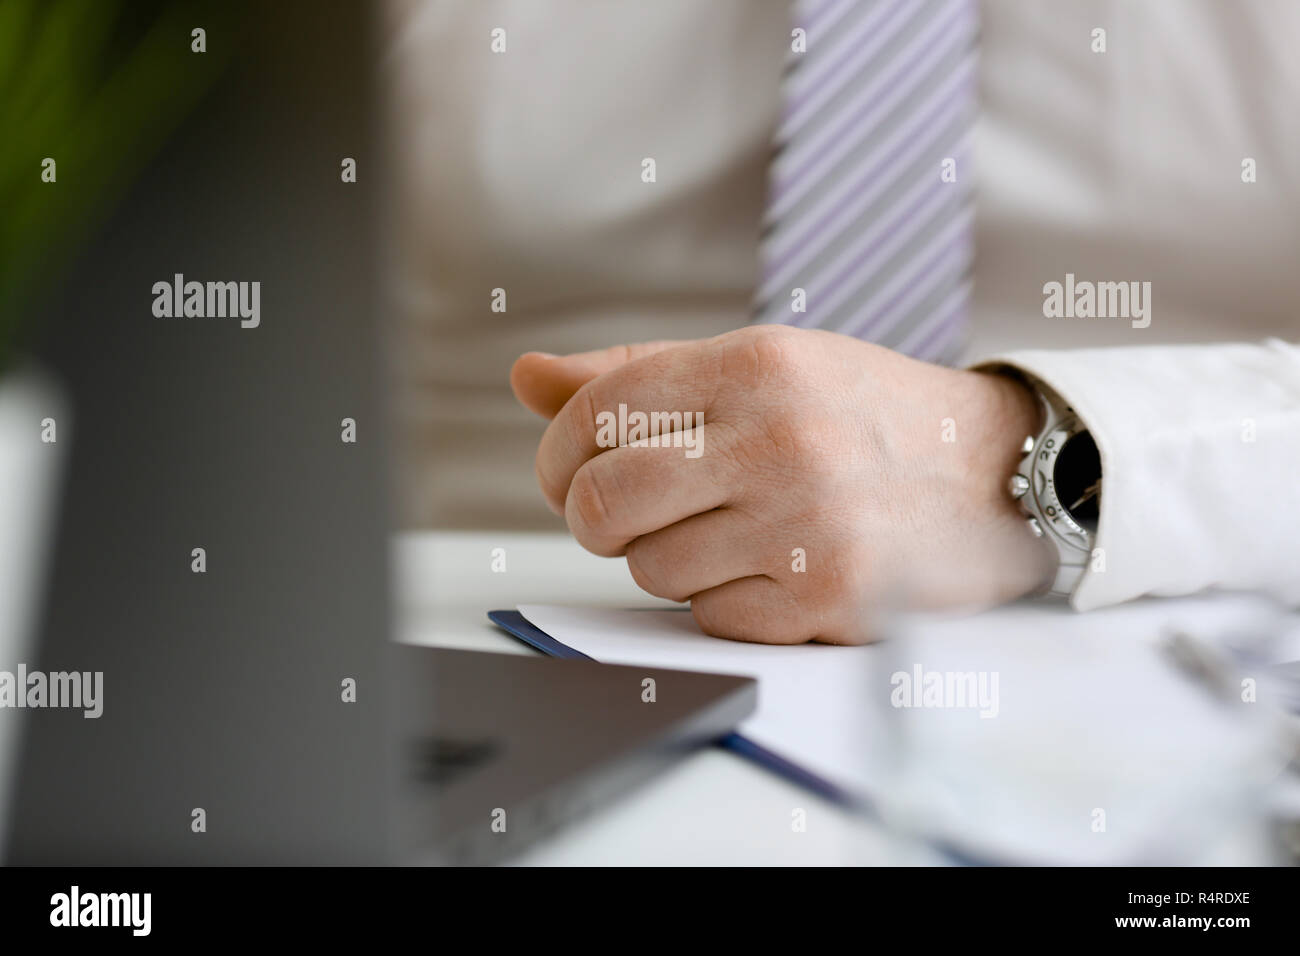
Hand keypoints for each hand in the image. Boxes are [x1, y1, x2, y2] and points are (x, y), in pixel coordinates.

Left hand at [511, 325, 1054, 643]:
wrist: (988, 470)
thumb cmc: (855, 412)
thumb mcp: (760, 365)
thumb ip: (638, 374)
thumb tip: (527, 376)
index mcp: (752, 365)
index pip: (593, 416)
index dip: (558, 456)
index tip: (569, 475)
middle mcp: (779, 439)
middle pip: (603, 505)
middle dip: (596, 520)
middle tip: (629, 516)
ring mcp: (807, 524)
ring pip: (652, 569)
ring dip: (672, 560)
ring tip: (729, 533)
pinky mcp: (830, 599)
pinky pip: (711, 618)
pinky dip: (726, 600)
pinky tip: (773, 567)